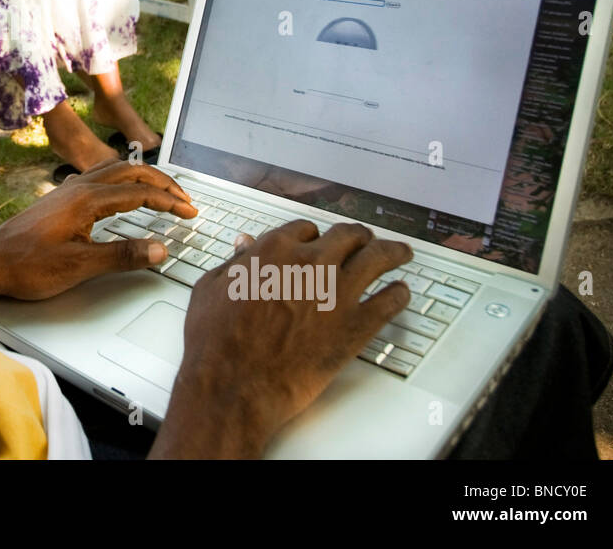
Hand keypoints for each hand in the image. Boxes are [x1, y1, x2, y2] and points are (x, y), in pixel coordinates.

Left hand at [0, 159, 195, 300]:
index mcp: (88, 200)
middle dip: (162, 182)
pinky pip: (101, 177)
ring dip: (142, 177)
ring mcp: (69, 190)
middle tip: (184, 199)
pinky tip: (123, 194)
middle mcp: (79, 188)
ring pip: (115, 170)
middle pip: (131, 171)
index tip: (190, 212)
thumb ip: (123, 256)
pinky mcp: (61, 198)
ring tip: (162, 191)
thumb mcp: (80, 266)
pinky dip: (123, 180)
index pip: (141, 193)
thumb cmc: (28, 264)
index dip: (170, 202)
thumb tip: (159, 250)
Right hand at [152, 220, 411, 457]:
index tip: (317, 243)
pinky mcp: (356, 324)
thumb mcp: (212, 288)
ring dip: (392, 252)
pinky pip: (389, 300)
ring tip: (401, 253)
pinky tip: (400, 293)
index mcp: (274, 249)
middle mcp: (311, 262)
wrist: (235, 384)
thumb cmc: (217, 341)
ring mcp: (338, 292)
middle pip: (348, 236)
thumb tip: (245, 247)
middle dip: (358, 237)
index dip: (313, 236)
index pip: (306, 229)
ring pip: (378, 257)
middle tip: (364, 242)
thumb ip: (235, 263)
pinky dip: (398, 294)